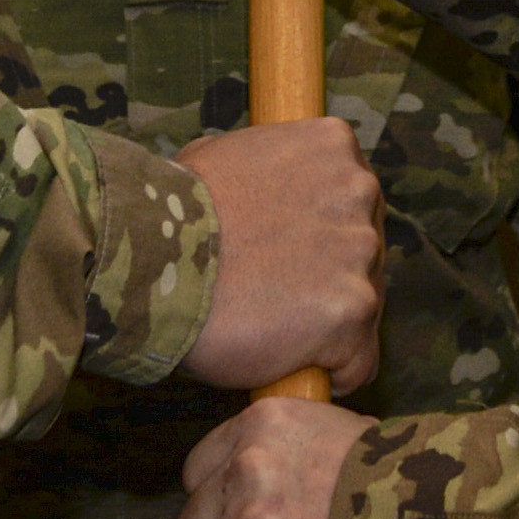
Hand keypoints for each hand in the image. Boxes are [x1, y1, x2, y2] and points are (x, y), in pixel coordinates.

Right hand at [176, 120, 382, 394]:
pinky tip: (285, 363)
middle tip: (271, 296)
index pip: (355, 202)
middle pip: (367, 255)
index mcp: (334, 147)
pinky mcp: (352, 311)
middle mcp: (359, 192)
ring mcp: (361, 252)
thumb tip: (267, 187)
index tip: (288, 257)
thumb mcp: (225, 157)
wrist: (151, 256)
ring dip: (326, 327)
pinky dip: (329, 372)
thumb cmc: (173, 209)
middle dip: (329, 281)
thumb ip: (271, 172)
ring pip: (364, 310)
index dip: (321, 237)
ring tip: (268, 328)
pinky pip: (358, 362)